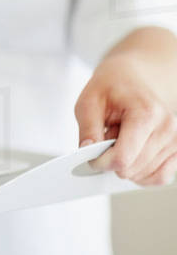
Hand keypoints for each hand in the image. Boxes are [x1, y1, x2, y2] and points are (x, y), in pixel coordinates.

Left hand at [74, 54, 176, 185]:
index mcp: (146, 113)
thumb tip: (87, 152)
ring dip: (126, 165)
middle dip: (112, 161)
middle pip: (133, 168)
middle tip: (105, 140)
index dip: (101, 162)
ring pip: (146, 175)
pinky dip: (142, 175)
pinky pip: (161, 177)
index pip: (123, 157)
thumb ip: (88, 128)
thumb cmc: (112, 86)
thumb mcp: (89, 101)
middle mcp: (167, 127)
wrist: (134, 78)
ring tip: (120, 141)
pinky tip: (130, 160)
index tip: (91, 157)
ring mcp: (175, 140)